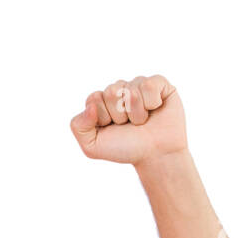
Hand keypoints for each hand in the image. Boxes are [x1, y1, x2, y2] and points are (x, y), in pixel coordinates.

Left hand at [69, 75, 184, 165]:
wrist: (156, 154)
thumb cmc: (126, 148)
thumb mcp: (93, 146)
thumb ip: (79, 127)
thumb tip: (90, 105)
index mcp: (101, 101)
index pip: (94, 98)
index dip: (103, 117)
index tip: (113, 128)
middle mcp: (118, 90)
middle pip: (111, 92)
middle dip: (120, 116)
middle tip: (129, 126)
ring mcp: (137, 85)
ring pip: (131, 92)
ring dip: (137, 114)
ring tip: (143, 121)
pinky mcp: (158, 83)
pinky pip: (149, 85)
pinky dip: (152, 103)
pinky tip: (155, 110)